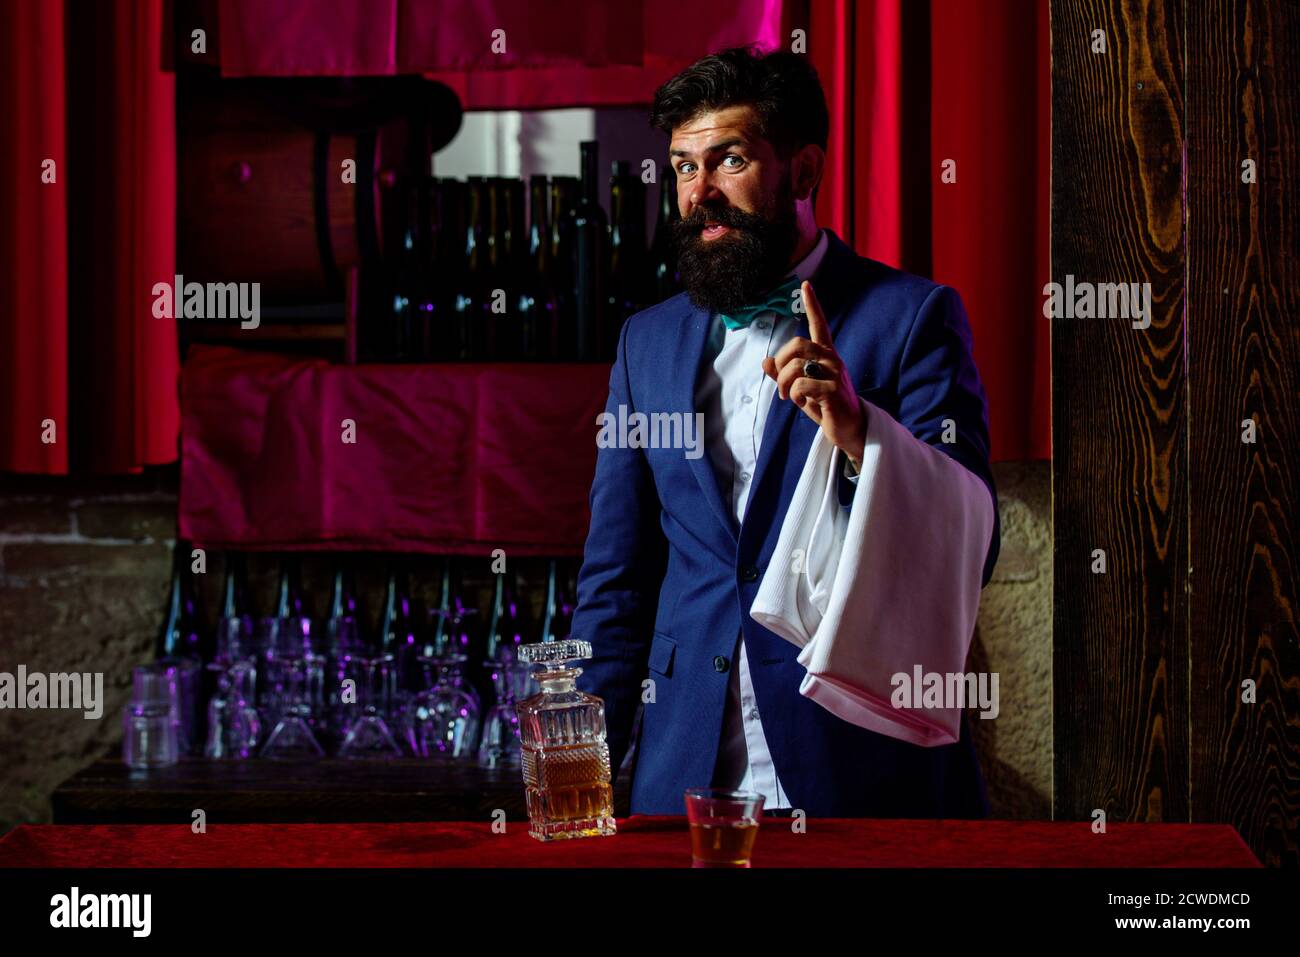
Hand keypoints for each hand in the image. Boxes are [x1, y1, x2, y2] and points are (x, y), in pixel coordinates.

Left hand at [762, 280, 867, 467]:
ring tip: (790, 397)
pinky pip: (801, 385)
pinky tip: (803, 404)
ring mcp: (835, 374)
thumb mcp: (801, 389)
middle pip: (797, 344)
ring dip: (784, 384)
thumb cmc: (825, 406)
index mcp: (826, 356)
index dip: (813, 304)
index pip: (821, 324)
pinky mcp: (833, 391)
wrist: (849, 429)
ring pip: (796, 365)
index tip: (806, 284)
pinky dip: (795, 396)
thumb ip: (783, 375)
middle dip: (781, 363)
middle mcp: (832, 360)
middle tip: (780, 385)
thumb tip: (764, 362)